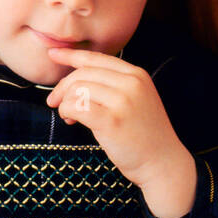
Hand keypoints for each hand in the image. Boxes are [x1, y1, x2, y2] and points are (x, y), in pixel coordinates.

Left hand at [45, 49, 196, 217]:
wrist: (164, 163)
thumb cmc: (145, 134)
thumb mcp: (137, 99)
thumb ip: (115, 84)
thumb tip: (76, 78)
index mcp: (136, 74)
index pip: (96, 58)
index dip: (71, 55)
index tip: (53, 54)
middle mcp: (131, 83)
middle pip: (83, 73)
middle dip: (63, 87)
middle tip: (53, 101)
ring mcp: (123, 101)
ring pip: (78, 90)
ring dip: (65, 102)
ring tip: (68, 116)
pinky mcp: (112, 121)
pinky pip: (77, 107)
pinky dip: (67, 112)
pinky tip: (71, 121)